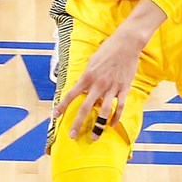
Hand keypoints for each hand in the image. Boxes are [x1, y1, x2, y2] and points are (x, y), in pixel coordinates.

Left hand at [54, 22, 151, 140]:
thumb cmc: (108, 49)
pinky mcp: (124, 89)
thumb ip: (86, 76)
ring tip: (94, 138)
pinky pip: (119, 107)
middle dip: (77, 123)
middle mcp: (98, 84)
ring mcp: (112, 88)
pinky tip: (112, 125)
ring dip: (98, 127)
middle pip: (85, 108)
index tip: (55, 116)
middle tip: (72, 136)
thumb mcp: (92, 61)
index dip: (62, 106)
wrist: (126, 44)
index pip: (71, 95)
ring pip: (104, 112)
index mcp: (88, 76)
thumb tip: (81, 88)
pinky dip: (116, 118)